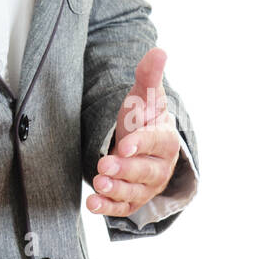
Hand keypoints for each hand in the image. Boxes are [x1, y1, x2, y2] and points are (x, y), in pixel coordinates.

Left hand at [87, 47, 179, 217]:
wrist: (140, 143)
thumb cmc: (143, 117)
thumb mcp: (144, 96)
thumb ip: (149, 75)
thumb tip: (160, 50)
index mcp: (165, 139)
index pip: (156, 142)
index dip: (141, 143)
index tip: (124, 143)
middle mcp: (160, 166)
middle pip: (146, 171)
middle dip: (125, 168)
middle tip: (104, 164)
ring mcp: (147, 186)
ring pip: (134, 192)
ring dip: (116, 189)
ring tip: (97, 183)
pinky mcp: (132, 200)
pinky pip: (122, 208)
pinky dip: (108, 208)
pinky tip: (92, 203)